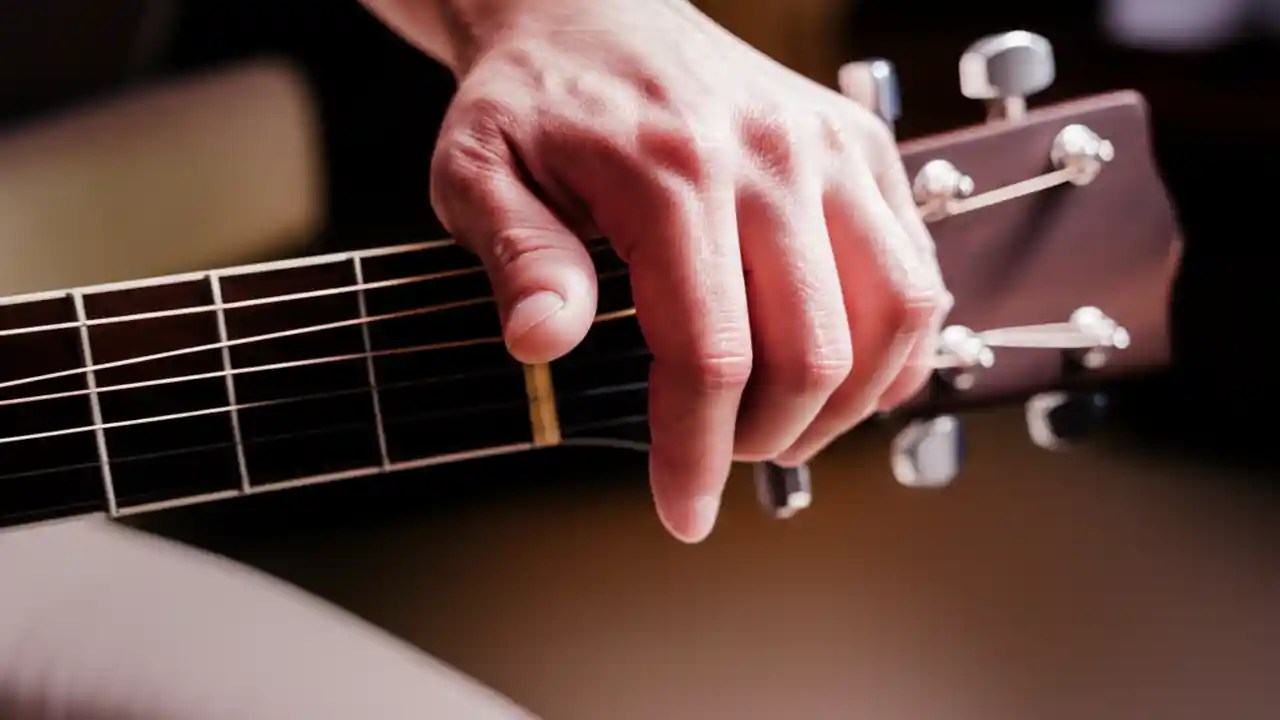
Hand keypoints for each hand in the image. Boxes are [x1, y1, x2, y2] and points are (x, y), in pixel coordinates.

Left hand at [366, 0, 950, 542]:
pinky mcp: (863, 146)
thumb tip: (545, 340)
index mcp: (672, 172)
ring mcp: (830, 149)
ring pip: (893, 317)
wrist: (593, 9)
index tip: (684, 510)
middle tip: (721, 454)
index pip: (710, 356)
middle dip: (768, 438)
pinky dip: (894, 346)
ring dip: (844, 404)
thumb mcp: (478, 170)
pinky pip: (917, 270)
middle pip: (814, 353)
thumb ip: (517, 255)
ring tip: (784, 425)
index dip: (697, 454)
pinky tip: (843, 371)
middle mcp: (770, 158)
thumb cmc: (534, 97)